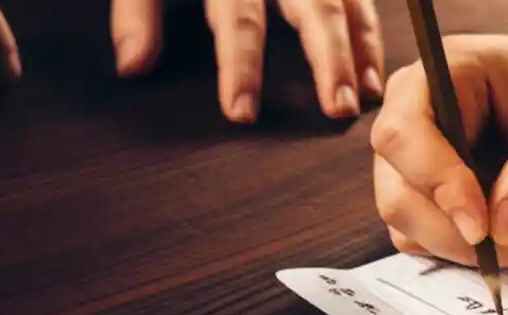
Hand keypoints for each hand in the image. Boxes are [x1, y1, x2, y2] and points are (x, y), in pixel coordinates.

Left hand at [111, 0, 383, 123]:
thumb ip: (138, 11)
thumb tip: (133, 66)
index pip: (238, 19)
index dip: (240, 65)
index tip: (242, 112)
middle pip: (312, 8)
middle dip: (328, 60)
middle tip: (337, 110)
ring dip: (360, 48)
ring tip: (367, 95)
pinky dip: (368, 28)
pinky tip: (374, 65)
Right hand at [371, 32, 507, 266]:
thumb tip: (502, 227)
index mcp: (443, 75)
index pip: (403, 135)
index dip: (436, 185)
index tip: (482, 228)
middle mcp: (417, 117)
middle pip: (399, 194)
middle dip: (465, 234)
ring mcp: (419, 163)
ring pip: (414, 229)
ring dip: (481, 250)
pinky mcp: (432, 199)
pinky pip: (434, 244)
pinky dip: (483, 254)